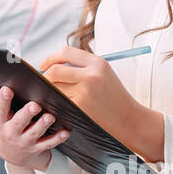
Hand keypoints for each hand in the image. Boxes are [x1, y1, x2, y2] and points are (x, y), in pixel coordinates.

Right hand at [0, 85, 66, 172]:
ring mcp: (24, 141)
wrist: (9, 152)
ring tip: (50, 116)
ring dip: (43, 125)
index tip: (7, 89)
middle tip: (35, 105)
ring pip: (35, 133)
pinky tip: (65, 131)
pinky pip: (48, 144)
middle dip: (26, 114)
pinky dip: (57, 138)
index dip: (3, 100)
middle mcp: (11, 131)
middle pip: (18, 122)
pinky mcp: (37, 147)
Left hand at [40, 46, 163, 161]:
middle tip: (42, 83)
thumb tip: (51, 65)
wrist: (130, 120)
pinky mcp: (81, 107)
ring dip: (48, 91)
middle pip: (54, 70)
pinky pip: (59, 102)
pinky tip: (57, 105)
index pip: (65, 52)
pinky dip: (55, 103)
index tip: (44, 65)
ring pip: (54, 88)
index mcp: (98, 63)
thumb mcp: (104, 74)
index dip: (50, 58)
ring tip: (51, 94)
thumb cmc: (114, 97)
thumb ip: (81, 67)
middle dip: (44, 77)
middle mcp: (91, 75)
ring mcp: (85, 92)